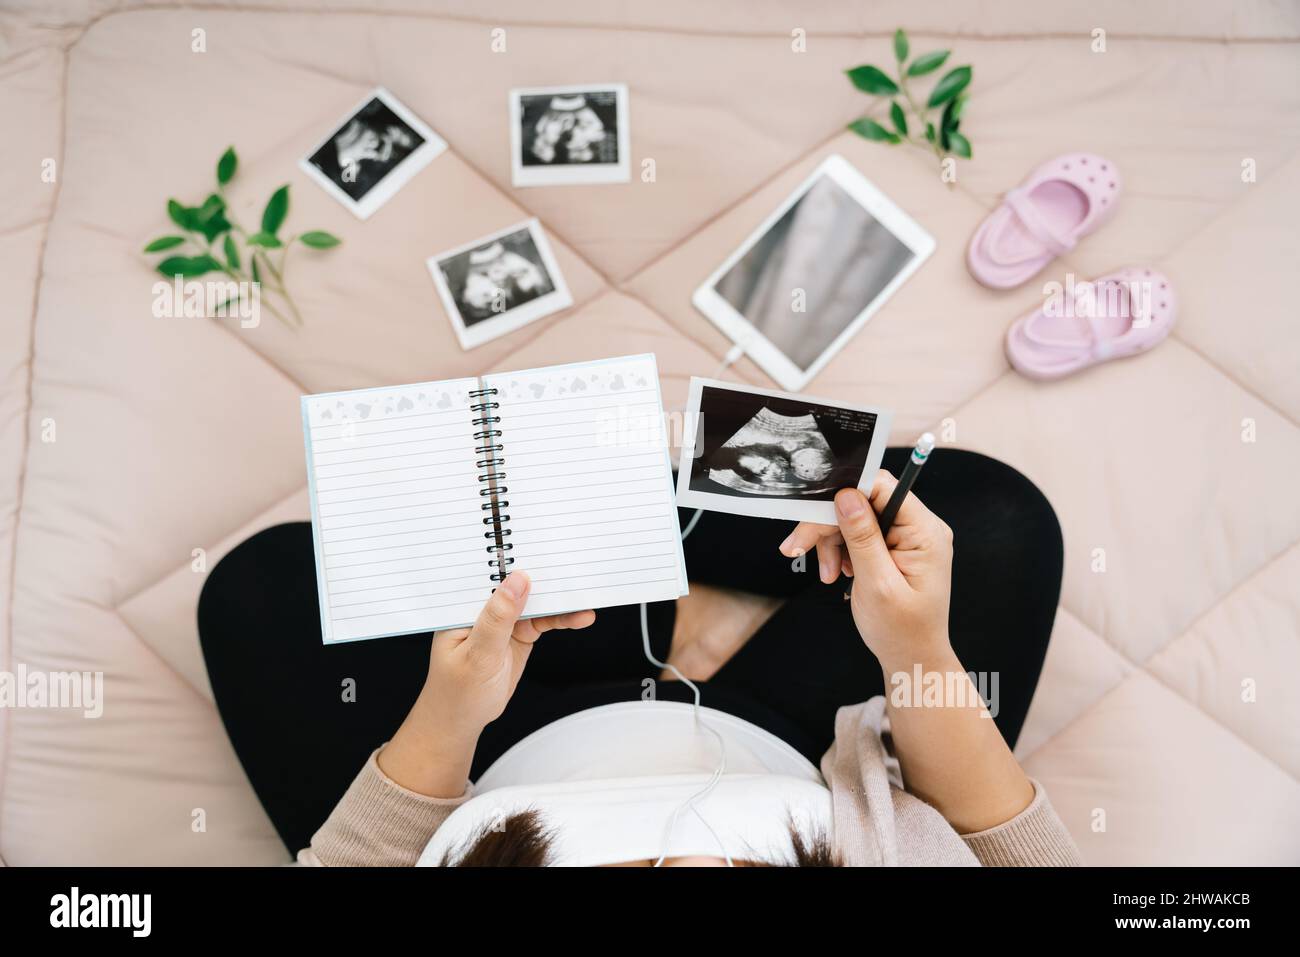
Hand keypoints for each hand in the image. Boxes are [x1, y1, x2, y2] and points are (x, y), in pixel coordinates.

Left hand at [378, 571, 594, 795]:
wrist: (461, 721)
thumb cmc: (457, 691)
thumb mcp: (478, 655)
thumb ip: (498, 618)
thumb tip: (516, 581)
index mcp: (463, 605)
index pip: (488, 574)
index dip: (512, 557)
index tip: (538, 549)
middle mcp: (483, 607)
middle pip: (516, 584)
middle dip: (542, 575)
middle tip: (572, 568)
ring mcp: (502, 620)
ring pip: (534, 602)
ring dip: (559, 600)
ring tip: (584, 600)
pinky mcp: (518, 633)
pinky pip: (543, 621)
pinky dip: (562, 619)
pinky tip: (580, 617)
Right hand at [779, 471, 952, 671]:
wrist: (911, 658)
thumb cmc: (901, 630)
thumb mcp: (877, 584)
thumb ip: (862, 538)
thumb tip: (847, 496)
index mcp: (925, 532)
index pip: (882, 487)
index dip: (846, 494)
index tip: (815, 513)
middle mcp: (919, 527)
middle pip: (863, 502)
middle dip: (829, 525)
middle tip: (798, 548)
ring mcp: (907, 536)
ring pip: (855, 517)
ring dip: (831, 542)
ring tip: (827, 574)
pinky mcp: (893, 545)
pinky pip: (859, 533)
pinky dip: (840, 550)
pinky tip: (837, 571)